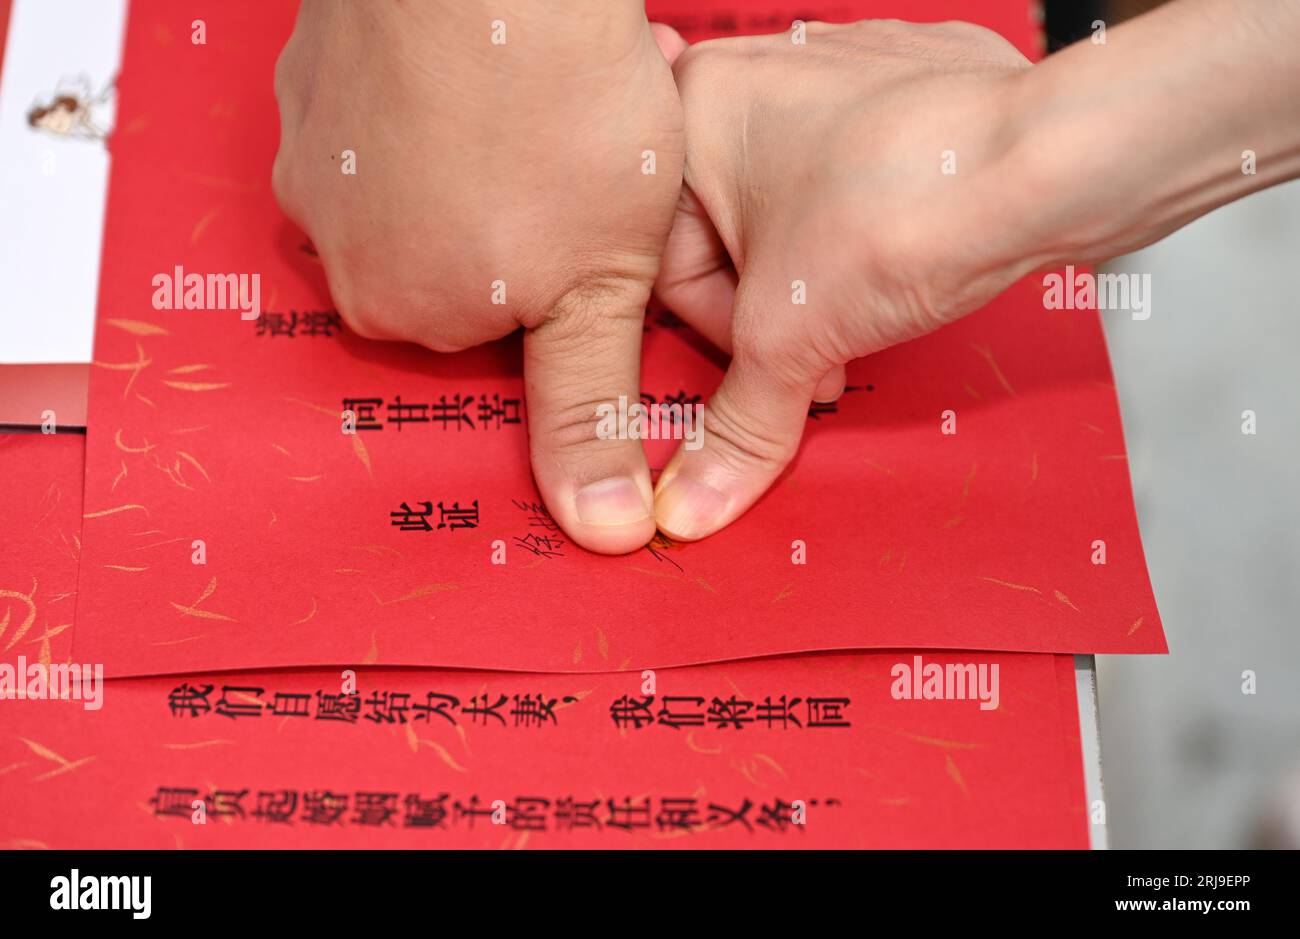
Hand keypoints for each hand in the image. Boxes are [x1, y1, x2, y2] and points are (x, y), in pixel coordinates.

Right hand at [272, 0, 683, 553]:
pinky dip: (442, 91)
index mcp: (402, 311)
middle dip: (523, 215)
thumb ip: (588, 406)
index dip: (559, 271)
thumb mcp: (598, 286)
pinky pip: (389, 108)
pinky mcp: (312, 69)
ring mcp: (312, 149)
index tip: (594, 222)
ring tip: (541, 98)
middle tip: (576, 156)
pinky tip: (490, 56)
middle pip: (451, 255)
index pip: (491, 326)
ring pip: (422, 178)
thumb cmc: (553, 113)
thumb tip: (601, 531)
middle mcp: (336, 243)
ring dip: (487, 150)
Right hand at [652, 20, 1038, 540]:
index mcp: (694, 108)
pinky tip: (899, 260)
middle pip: (727, 238)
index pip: (666, 262)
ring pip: (791, 211)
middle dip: (774, 314)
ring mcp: (833, 70)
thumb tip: (690, 502)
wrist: (1052, 164)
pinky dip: (865, 234)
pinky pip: (852, 179)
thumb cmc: (909, 205)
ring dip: (818, 283)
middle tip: (813, 354)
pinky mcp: (900, 84)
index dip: (718, 338)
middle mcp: (754, 73)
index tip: (756, 373)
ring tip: (863, 309)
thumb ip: (735, 426)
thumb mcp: (791, 337)